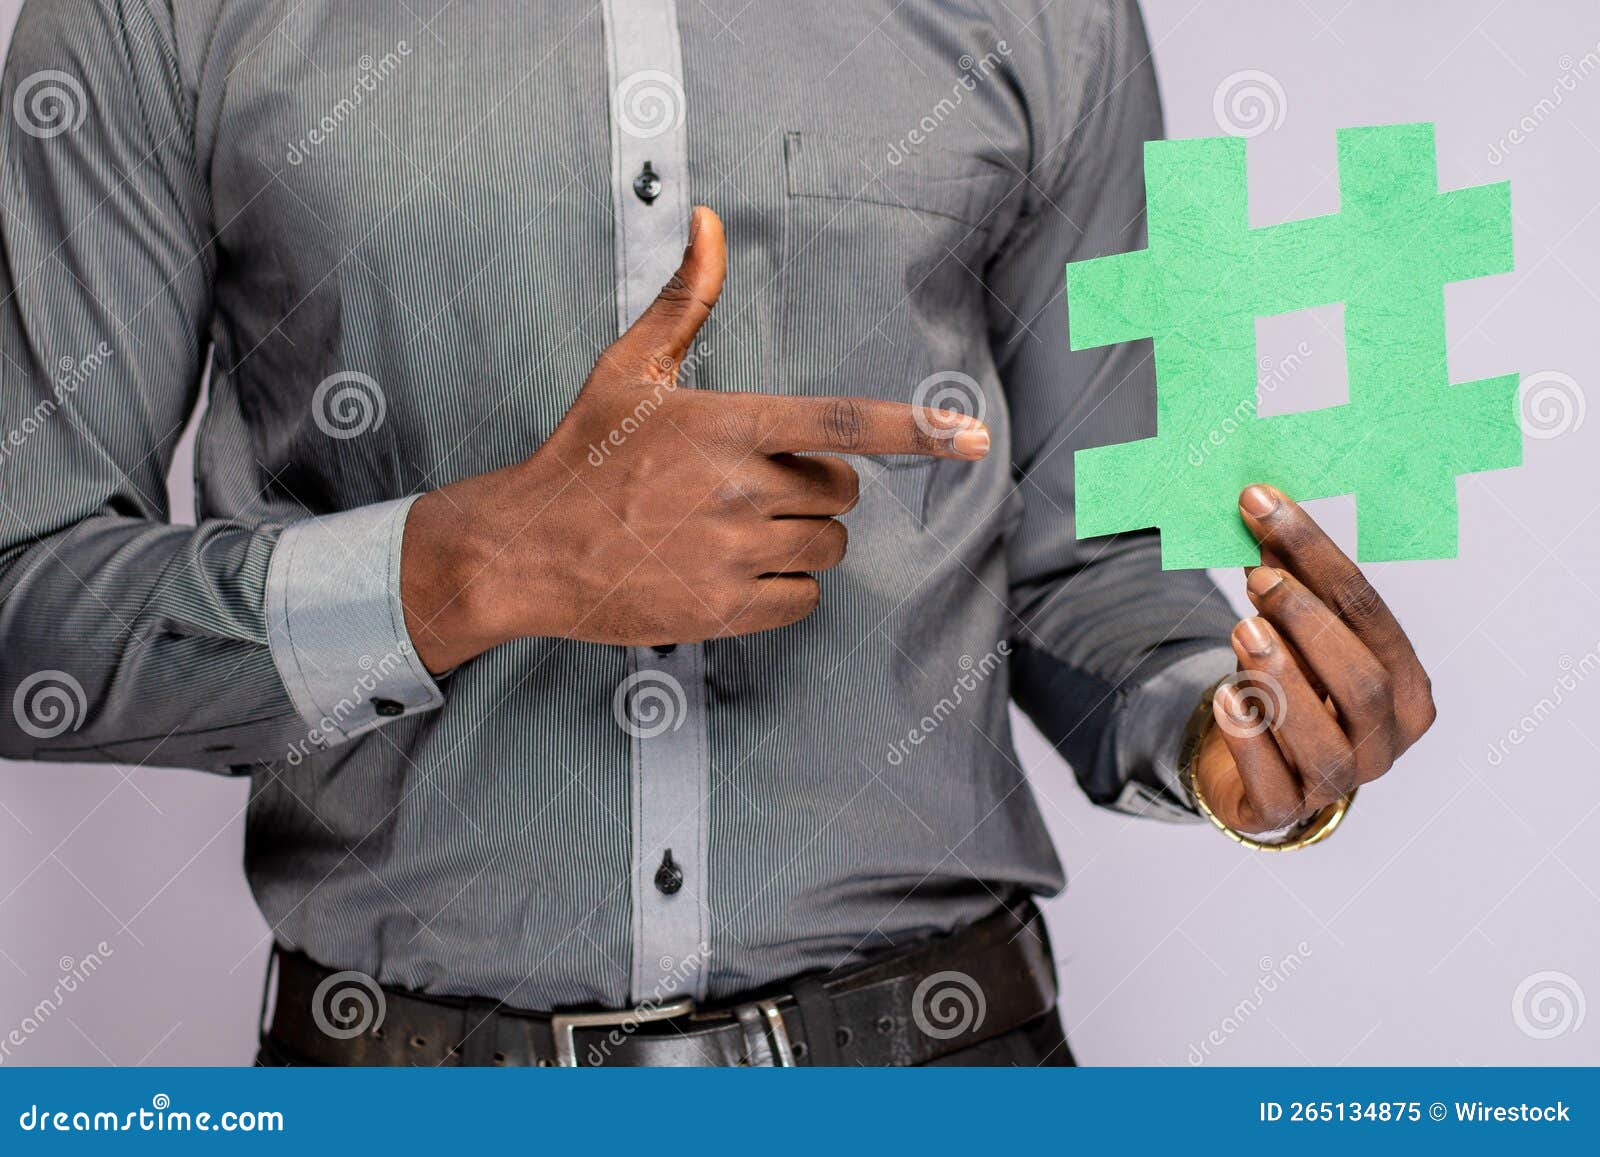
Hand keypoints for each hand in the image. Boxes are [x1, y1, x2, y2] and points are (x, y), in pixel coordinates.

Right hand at [400, 206, 989, 671]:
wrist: (530, 548)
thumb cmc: (585, 453)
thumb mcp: (629, 369)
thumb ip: (685, 299)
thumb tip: (709, 219)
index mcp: (727, 422)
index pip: (842, 423)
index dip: (915, 431)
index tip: (972, 439)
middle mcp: (739, 487)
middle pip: (842, 494)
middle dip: (812, 492)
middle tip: (748, 491)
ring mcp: (734, 552)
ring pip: (826, 548)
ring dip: (797, 542)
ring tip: (729, 534)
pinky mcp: (726, 609)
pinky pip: (803, 599)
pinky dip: (781, 591)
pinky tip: (729, 575)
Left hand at [1192, 484, 1436, 835]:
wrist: (1257, 773)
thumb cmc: (1289, 690)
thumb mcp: (1294, 635)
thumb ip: (1284, 582)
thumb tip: (1259, 510)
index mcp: (1405, 688)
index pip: (1371, 616)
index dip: (1320, 558)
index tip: (1266, 507)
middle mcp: (1383, 741)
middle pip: (1363, 683)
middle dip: (1313, 626)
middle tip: (1261, 580)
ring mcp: (1338, 784)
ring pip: (1324, 741)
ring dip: (1283, 680)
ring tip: (1242, 629)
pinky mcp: (1282, 811)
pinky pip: (1272, 783)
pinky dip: (1250, 740)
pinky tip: (1226, 699)